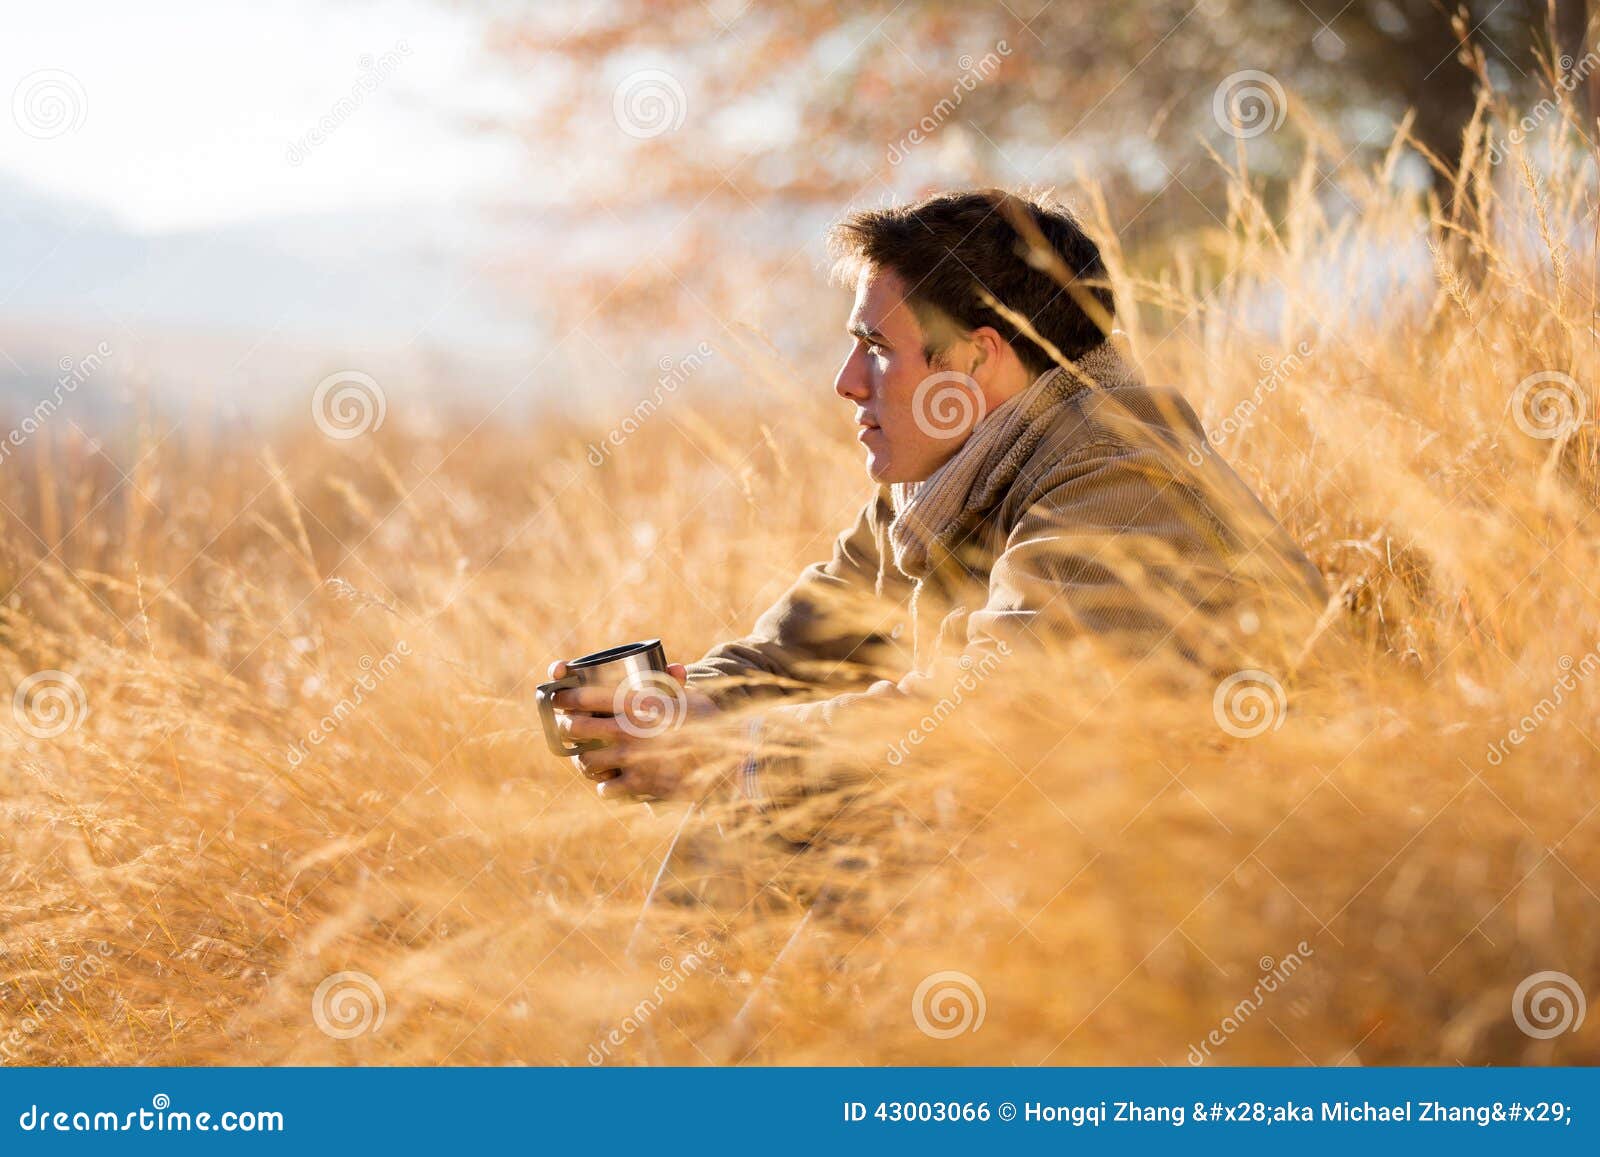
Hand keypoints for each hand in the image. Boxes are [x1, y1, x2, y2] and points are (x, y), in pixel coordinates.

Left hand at [545, 659, 719, 801]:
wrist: (729, 756)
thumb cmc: (710, 722)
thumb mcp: (692, 695)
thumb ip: (675, 683)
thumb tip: (675, 667)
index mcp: (636, 703)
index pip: (585, 696)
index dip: (565, 696)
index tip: (559, 698)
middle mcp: (628, 731)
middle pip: (574, 728)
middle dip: (567, 728)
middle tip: (570, 728)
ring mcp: (631, 760)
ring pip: (586, 761)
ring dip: (585, 759)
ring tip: (590, 757)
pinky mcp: (639, 785)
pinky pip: (605, 789)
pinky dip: (606, 786)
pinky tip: (611, 781)